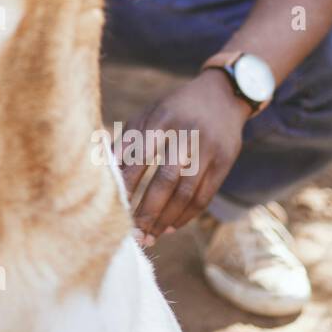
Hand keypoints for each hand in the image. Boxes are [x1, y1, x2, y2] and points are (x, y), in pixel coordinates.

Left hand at [120, 70, 249, 244]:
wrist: (221, 95)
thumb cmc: (173, 109)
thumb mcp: (148, 114)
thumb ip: (127, 141)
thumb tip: (106, 172)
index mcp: (161, 119)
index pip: (140, 158)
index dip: (127, 185)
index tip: (114, 207)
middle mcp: (187, 134)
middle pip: (166, 180)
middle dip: (148, 210)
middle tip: (134, 233)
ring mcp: (209, 149)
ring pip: (187, 193)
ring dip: (167, 219)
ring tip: (151, 235)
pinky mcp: (225, 162)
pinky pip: (205, 197)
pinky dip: (187, 216)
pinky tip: (171, 226)